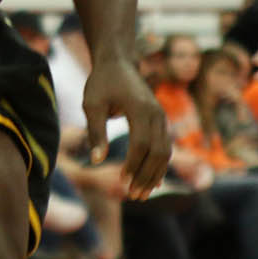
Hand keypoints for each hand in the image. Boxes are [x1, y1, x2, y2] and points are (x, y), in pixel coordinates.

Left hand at [81, 59, 171, 199]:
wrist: (118, 62)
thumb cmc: (101, 83)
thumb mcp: (92, 104)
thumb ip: (95, 132)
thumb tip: (97, 161)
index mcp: (140, 107)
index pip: (141, 143)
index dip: (133, 165)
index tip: (121, 181)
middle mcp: (156, 113)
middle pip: (158, 151)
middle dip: (146, 176)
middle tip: (132, 195)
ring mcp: (161, 117)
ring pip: (165, 152)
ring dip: (154, 175)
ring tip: (141, 195)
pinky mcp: (160, 121)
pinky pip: (165, 147)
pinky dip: (159, 166)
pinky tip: (153, 184)